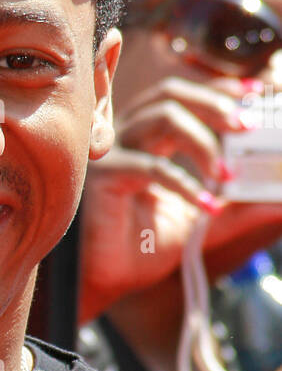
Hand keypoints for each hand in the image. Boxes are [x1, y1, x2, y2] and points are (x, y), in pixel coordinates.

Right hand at [79, 76, 276, 322]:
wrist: (105, 279)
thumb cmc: (142, 246)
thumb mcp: (203, 220)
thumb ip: (239, 206)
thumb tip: (279, 198)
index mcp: (149, 138)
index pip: (186, 98)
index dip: (221, 90)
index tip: (257, 94)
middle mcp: (128, 136)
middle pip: (171, 95)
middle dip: (214, 103)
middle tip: (247, 126)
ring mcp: (113, 152)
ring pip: (163, 117)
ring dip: (204, 141)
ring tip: (228, 173)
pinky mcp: (105, 176)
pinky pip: (151, 167)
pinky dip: (186, 183)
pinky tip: (207, 205)